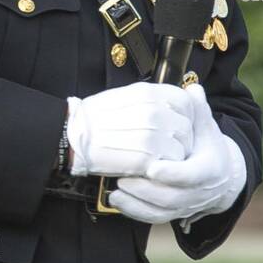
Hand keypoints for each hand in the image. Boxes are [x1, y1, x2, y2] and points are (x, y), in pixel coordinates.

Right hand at [65, 82, 193, 178]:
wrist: (75, 137)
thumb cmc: (95, 118)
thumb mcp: (126, 96)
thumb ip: (152, 99)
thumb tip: (170, 104)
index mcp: (150, 94)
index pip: (186, 102)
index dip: (186, 115)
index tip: (178, 123)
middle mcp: (156, 112)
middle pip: (187, 127)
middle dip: (182, 138)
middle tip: (169, 145)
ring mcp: (154, 135)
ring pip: (183, 147)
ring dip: (175, 155)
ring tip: (161, 157)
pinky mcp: (149, 157)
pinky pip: (172, 164)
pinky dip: (167, 168)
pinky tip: (154, 165)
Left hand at [110, 83, 246, 226]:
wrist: (221, 179)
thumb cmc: (207, 147)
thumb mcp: (206, 128)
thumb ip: (197, 110)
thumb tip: (192, 88)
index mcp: (209, 170)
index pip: (191, 175)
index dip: (172, 173)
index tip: (152, 168)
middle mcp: (198, 193)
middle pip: (172, 197)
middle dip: (146, 190)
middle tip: (123, 178)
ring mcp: (185, 206)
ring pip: (160, 212)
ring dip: (136, 203)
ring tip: (115, 190)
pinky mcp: (173, 214)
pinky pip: (153, 218)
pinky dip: (134, 212)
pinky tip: (116, 200)